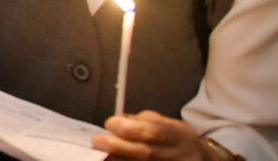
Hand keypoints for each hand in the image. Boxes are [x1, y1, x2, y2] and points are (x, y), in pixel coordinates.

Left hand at [94, 112, 214, 160]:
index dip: (126, 128)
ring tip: (102, 155)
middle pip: (144, 153)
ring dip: (119, 160)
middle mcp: (175, 156)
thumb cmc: (180, 140)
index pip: (149, 132)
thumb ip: (144, 121)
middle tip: (97, 140)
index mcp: (175, 136)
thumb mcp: (168, 123)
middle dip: (116, 146)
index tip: (109, 123)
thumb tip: (119, 120)